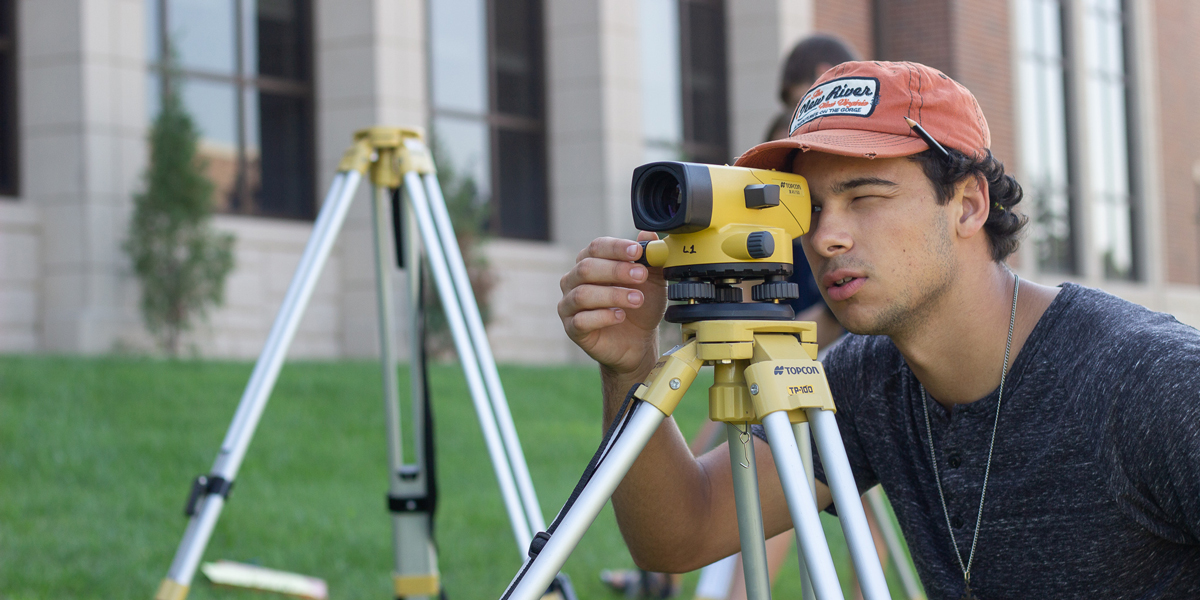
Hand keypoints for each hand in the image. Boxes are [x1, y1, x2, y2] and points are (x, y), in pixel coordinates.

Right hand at [559, 232, 666, 376]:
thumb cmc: (640, 307)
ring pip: (583, 294)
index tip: (637, 252)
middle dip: (616, 270)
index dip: (617, 248)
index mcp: (591, 262)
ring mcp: (570, 305)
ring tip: (637, 299)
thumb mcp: (652, 280)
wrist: (639, 341)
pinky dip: (602, 317)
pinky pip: (581, 320)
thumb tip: (648, 234)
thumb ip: (649, 257)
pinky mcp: (572, 329)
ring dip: (613, 295)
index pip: (597, 247)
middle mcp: (574, 280)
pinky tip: (620, 316)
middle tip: (641, 276)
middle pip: (586, 268)